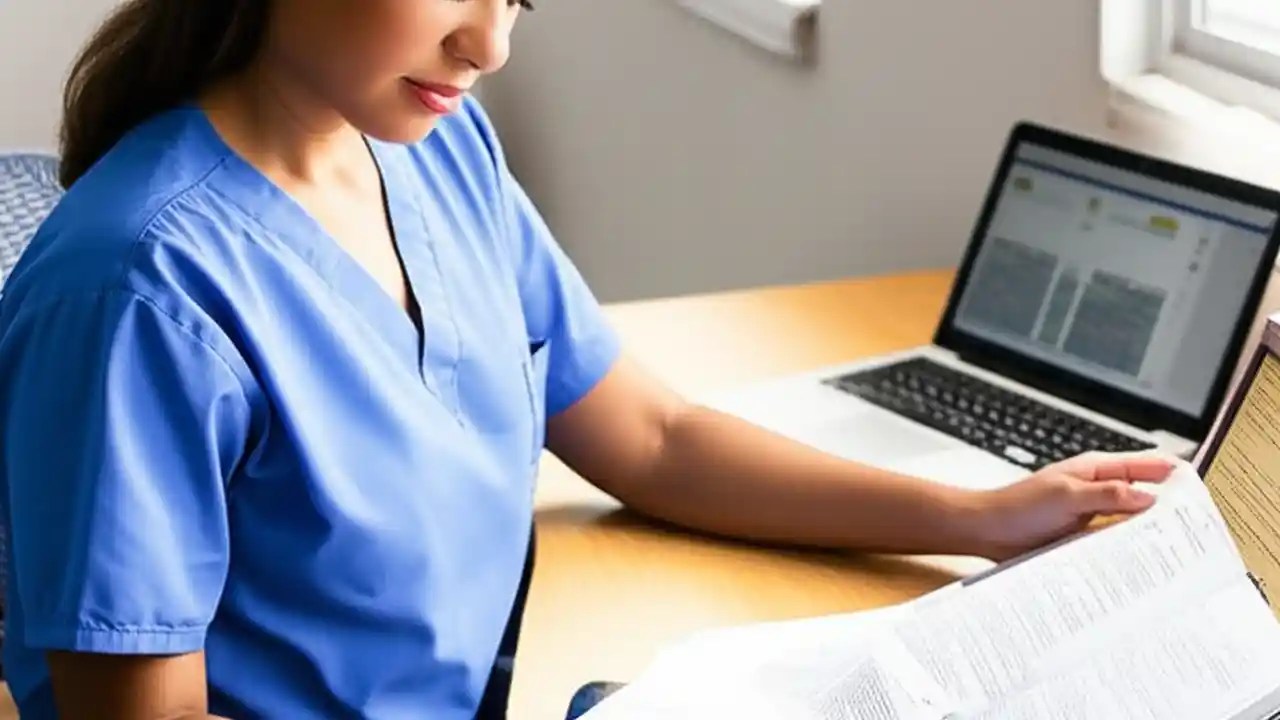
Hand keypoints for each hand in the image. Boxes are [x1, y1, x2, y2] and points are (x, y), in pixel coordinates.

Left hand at [968, 451, 1175, 560]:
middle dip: (1167, 508)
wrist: (987, 530)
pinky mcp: (1083, 537)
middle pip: (1144, 495)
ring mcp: (1092, 515)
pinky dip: (1128, 549)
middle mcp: (1097, 491)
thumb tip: (1149, 496)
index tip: (1197, 488)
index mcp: (1096, 470)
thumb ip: (1108, 494)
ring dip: (1148, 532)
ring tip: (1174, 548)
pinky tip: (1141, 563)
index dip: (1173, 474)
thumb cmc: (1018, 506)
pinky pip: (1114, 542)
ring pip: (1131, 521)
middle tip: (1193, 527)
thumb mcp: (1067, 495)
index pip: (1145, 465)